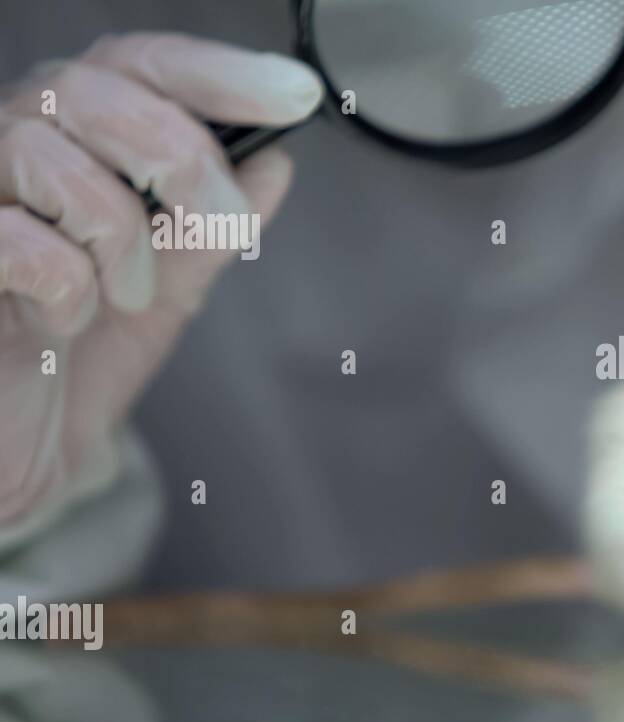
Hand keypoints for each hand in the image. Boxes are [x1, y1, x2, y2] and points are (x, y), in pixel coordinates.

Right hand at [0, 33, 320, 531]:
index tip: (294, 95)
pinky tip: (65, 321)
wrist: (31, 453)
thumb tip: (275, 162)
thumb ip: (214, 226)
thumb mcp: (171, 286)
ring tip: (127, 294)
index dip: (217, 72)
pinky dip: (68, 287)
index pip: (137, 64)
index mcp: (73, 141)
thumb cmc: (84, 359)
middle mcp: (11, 148)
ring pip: (49, 155)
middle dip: (183, 157)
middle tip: (223, 224)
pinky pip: (18, 240)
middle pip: (93, 89)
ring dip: (122, 237)